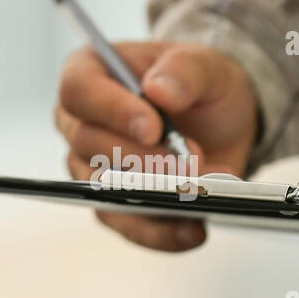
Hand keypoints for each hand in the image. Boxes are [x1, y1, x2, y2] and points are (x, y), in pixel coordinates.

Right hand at [55, 41, 258, 250]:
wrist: (219, 121)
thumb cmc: (198, 85)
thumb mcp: (205, 65)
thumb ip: (184, 70)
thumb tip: (159, 91)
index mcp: (89, 73)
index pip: (79, 91)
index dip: (112, 111)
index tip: (152, 128)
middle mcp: (79, 122)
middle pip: (89, 145)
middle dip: (142, 160)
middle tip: (190, 167)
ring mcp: (90, 168)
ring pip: (104, 190)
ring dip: (153, 198)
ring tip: (198, 198)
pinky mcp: (112, 204)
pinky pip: (126, 223)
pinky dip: (160, 232)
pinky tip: (192, 229)